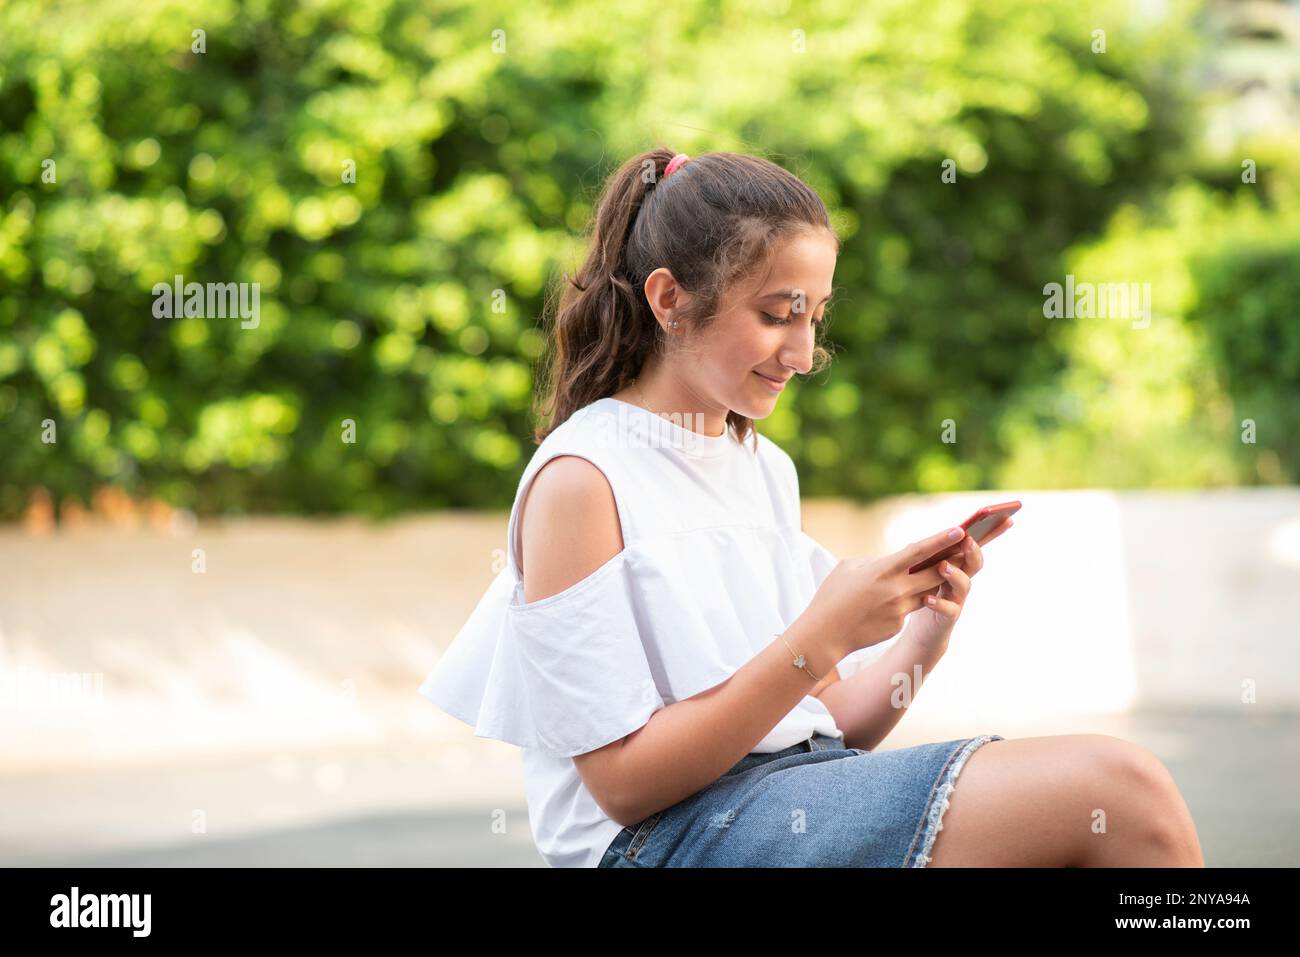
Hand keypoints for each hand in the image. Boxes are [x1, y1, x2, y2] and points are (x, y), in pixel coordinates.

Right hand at [797, 526, 975, 662]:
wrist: (825, 634)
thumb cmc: (831, 596)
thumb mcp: (848, 568)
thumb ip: (875, 562)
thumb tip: (890, 561)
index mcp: (883, 570)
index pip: (920, 552)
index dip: (941, 540)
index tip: (960, 530)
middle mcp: (897, 589)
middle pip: (935, 573)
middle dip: (951, 560)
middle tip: (965, 549)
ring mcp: (900, 609)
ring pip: (926, 592)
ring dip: (932, 582)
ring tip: (936, 571)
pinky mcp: (898, 625)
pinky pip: (907, 609)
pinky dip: (903, 602)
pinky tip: (884, 604)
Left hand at [903, 516, 1013, 650]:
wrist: (923, 633)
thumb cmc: (926, 595)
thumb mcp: (929, 571)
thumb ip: (936, 554)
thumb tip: (941, 532)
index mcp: (957, 566)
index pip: (976, 546)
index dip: (993, 533)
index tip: (1007, 518)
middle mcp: (961, 581)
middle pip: (974, 563)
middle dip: (974, 551)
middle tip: (968, 540)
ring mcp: (957, 599)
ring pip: (964, 585)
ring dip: (955, 574)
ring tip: (943, 566)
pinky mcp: (948, 617)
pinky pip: (948, 610)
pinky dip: (939, 604)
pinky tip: (928, 598)